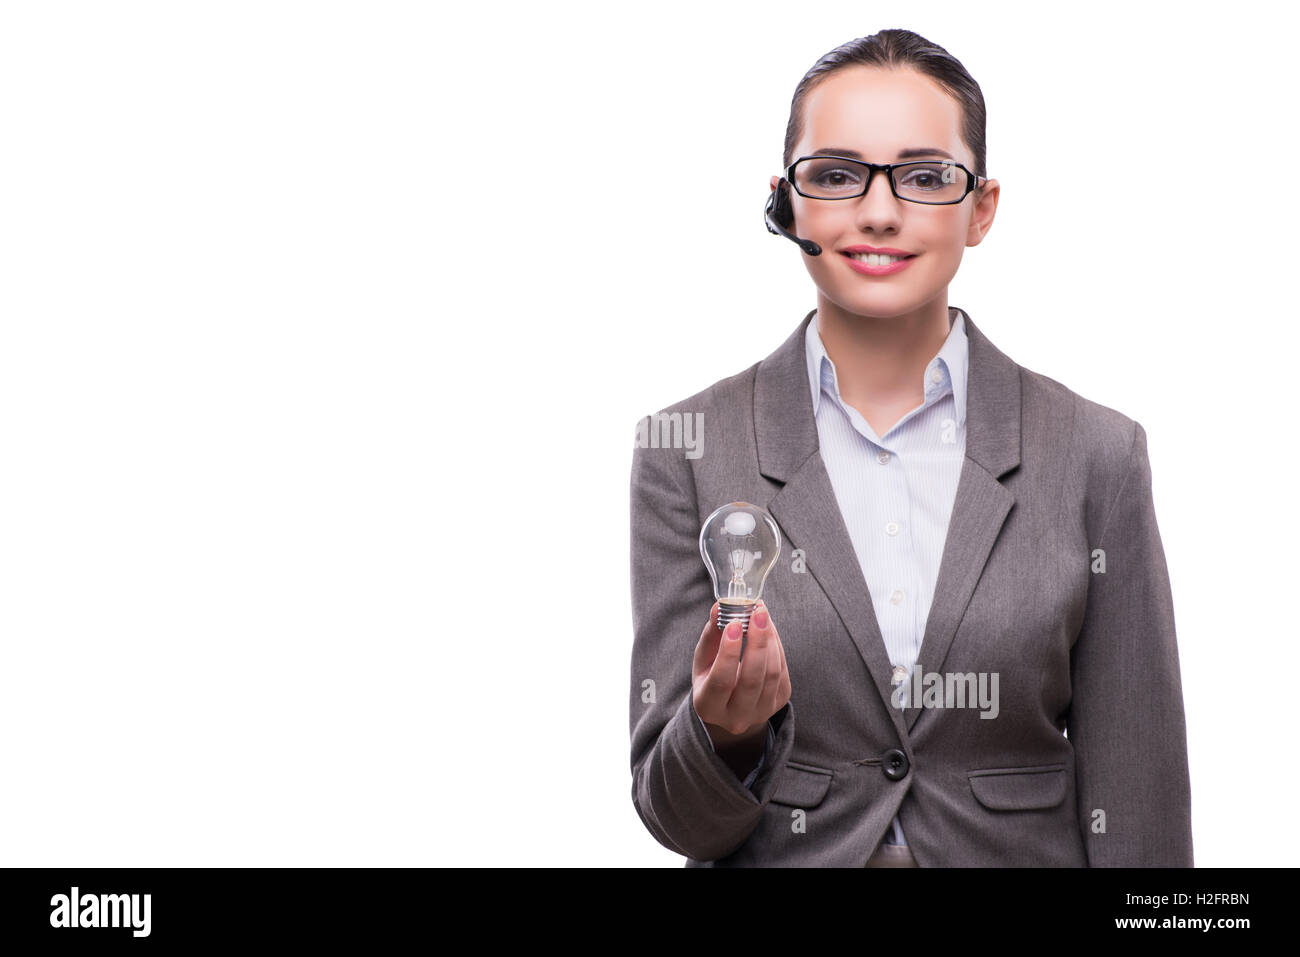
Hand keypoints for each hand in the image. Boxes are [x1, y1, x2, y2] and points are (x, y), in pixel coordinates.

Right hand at [692, 599, 790, 746]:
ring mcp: (760, 712)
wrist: (730, 701)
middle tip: (758, 612)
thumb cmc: (712, 675)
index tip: (734, 623)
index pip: (721, 681)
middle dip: (757, 642)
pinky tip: (769, 630)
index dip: (729, 652)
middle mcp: (735, 717)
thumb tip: (719, 607)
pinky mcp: (779, 702)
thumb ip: (712, 633)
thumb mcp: (704, 658)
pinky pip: (782, 672)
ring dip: (769, 640)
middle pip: (752, 679)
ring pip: (771, 674)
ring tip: (762, 615)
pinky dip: (777, 646)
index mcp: (708, 706)